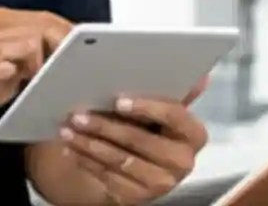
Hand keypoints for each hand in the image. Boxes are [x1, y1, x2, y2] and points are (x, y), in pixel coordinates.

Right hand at [0, 7, 71, 135]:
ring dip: (43, 66)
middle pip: (39, 28)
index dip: (68, 33)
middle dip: (61, 48)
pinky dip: (13, 75)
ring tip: (49, 83)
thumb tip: (67, 56)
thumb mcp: (6, 67)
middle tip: (73, 69)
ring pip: (25, 45)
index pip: (43, 18)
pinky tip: (19, 82)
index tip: (87, 50)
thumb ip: (30, 56)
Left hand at [60, 77, 209, 204]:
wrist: (140, 166)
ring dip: (89, 143)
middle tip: (77, 114)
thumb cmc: (152, 126)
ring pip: (120, 159)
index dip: (146, 107)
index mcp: (194, 134)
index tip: (118, 100)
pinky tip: (71, 148)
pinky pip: (107, 177)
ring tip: (68, 129)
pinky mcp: (138, 198)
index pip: (174, 115)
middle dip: (105, 126)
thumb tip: (200, 75)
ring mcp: (161, 183)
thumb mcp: (163, 109)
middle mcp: (183, 162)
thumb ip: (175, 91)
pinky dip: (86, 160)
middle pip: (141, 140)